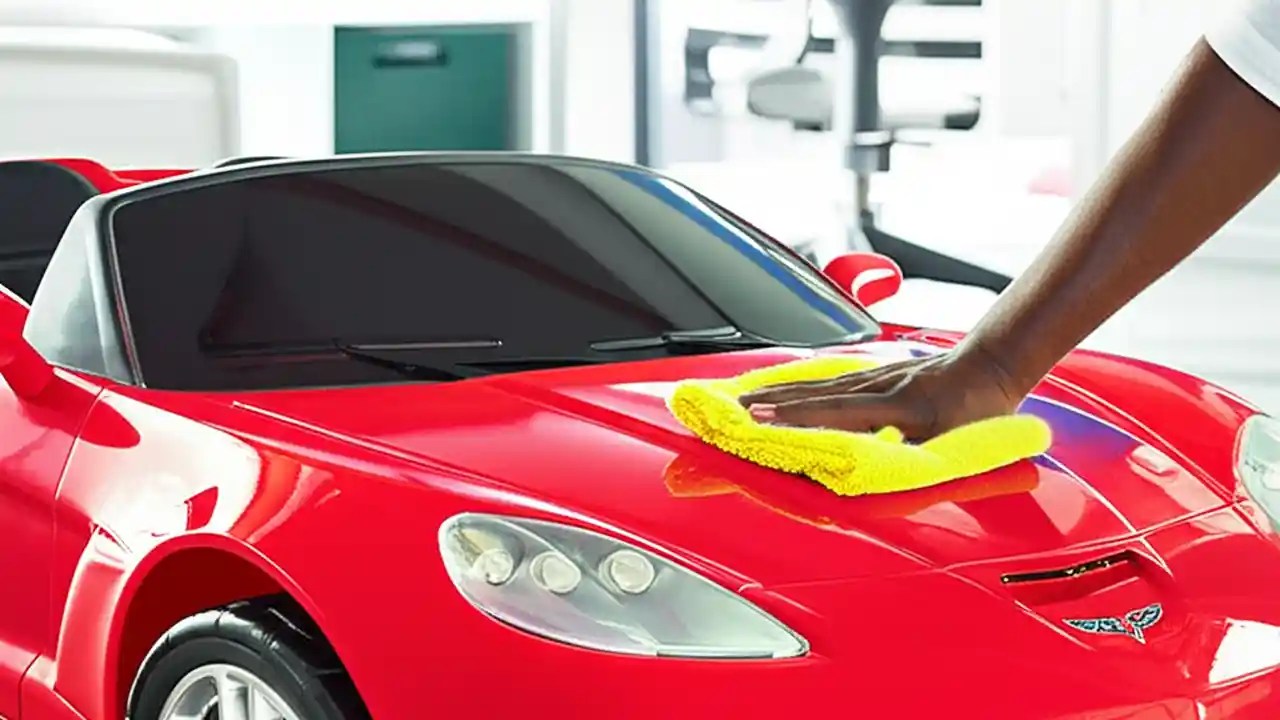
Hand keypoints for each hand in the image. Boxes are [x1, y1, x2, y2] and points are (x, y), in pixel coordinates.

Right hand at [738, 349, 1023, 440]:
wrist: (994, 363)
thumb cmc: (981, 410)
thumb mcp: (961, 445)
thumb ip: (919, 462)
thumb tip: (878, 480)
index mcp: (905, 406)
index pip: (841, 411)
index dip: (800, 416)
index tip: (762, 418)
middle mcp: (884, 386)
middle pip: (820, 394)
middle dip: (775, 403)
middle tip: (735, 410)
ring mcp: (877, 375)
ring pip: (821, 385)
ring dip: (780, 393)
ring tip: (743, 400)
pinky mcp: (874, 372)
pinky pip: (830, 380)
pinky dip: (799, 385)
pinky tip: (778, 389)